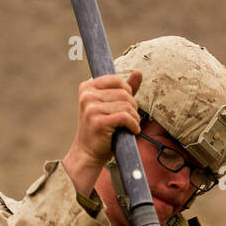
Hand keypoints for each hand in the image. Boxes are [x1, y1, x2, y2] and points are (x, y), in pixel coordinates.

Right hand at [62, 71, 142, 195]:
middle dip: (133, 108)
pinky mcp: (98, 121)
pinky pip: (126, 117)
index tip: (125, 106)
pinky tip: (132, 131)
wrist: (88, 153)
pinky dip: (134, 125)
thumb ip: (124, 90)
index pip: (117, 81)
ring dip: (134, 118)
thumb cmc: (102, 129)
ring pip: (127, 106)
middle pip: (124, 93)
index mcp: (87, 87)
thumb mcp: (111, 106)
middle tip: (130, 120)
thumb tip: (138, 73)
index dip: (128, 93)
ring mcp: (91, 108)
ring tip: (131, 126)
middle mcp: (87, 95)